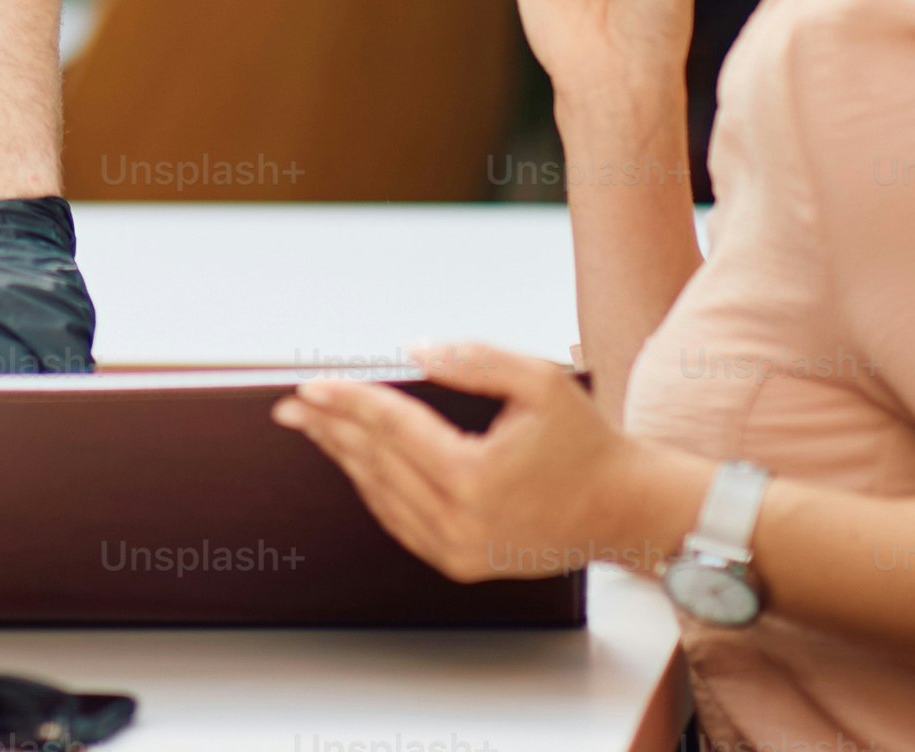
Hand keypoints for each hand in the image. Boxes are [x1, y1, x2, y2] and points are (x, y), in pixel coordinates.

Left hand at [274, 342, 701, 584]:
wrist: (624, 511)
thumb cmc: (586, 443)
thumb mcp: (541, 382)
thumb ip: (476, 360)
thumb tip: (415, 351)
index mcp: (474, 477)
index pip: (392, 430)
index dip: (346, 402)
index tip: (308, 385)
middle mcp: (459, 521)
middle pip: (375, 464)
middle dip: (330, 429)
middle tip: (290, 405)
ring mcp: (457, 549)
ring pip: (381, 495)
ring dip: (345, 458)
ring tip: (316, 427)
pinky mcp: (460, 563)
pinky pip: (400, 521)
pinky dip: (373, 489)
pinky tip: (357, 463)